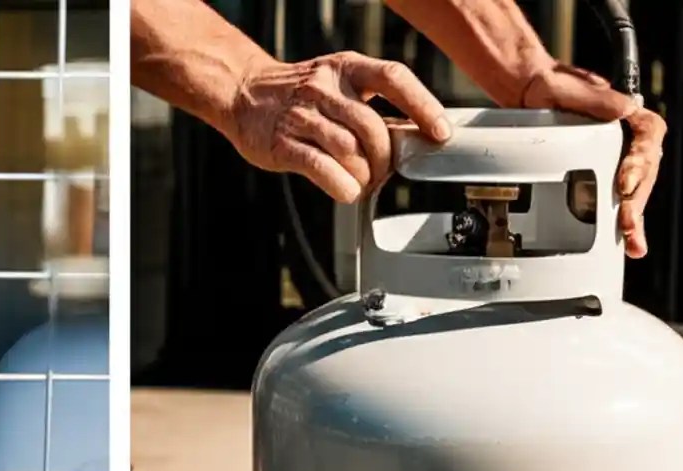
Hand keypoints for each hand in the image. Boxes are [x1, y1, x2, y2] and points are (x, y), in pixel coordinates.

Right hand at [227, 51, 450, 202]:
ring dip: (364, 175)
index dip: (423, 105)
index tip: (440, 132)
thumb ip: (372, 109)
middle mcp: (324, 87)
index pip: (394, 79)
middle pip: (372, 127)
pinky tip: (346, 190)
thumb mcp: (338, 86)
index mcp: (346, 68)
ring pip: (348, 151)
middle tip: (382, 172)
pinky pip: (322, 168)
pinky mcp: (282, 144)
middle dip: (385, 159)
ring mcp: (301, 115)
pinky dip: (342, 185)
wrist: (243, 93)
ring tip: (362, 182)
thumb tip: (414, 137)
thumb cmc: (298, 95)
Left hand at [521, 63, 666, 258]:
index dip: (640, 162)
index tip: (625, 182)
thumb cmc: (549, 87)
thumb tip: (623, 111)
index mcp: (628, 114)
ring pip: (634, 189)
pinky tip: (628, 242)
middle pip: (643, 171)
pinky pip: (617, 198)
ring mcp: (616, 157)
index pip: (648, 137)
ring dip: (634, 217)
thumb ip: (595, 98)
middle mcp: (627, 138)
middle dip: (636, 200)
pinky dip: (622, 221)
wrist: (530, 93)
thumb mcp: (566, 87)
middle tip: (627, 223)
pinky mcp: (602, 174)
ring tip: (633, 242)